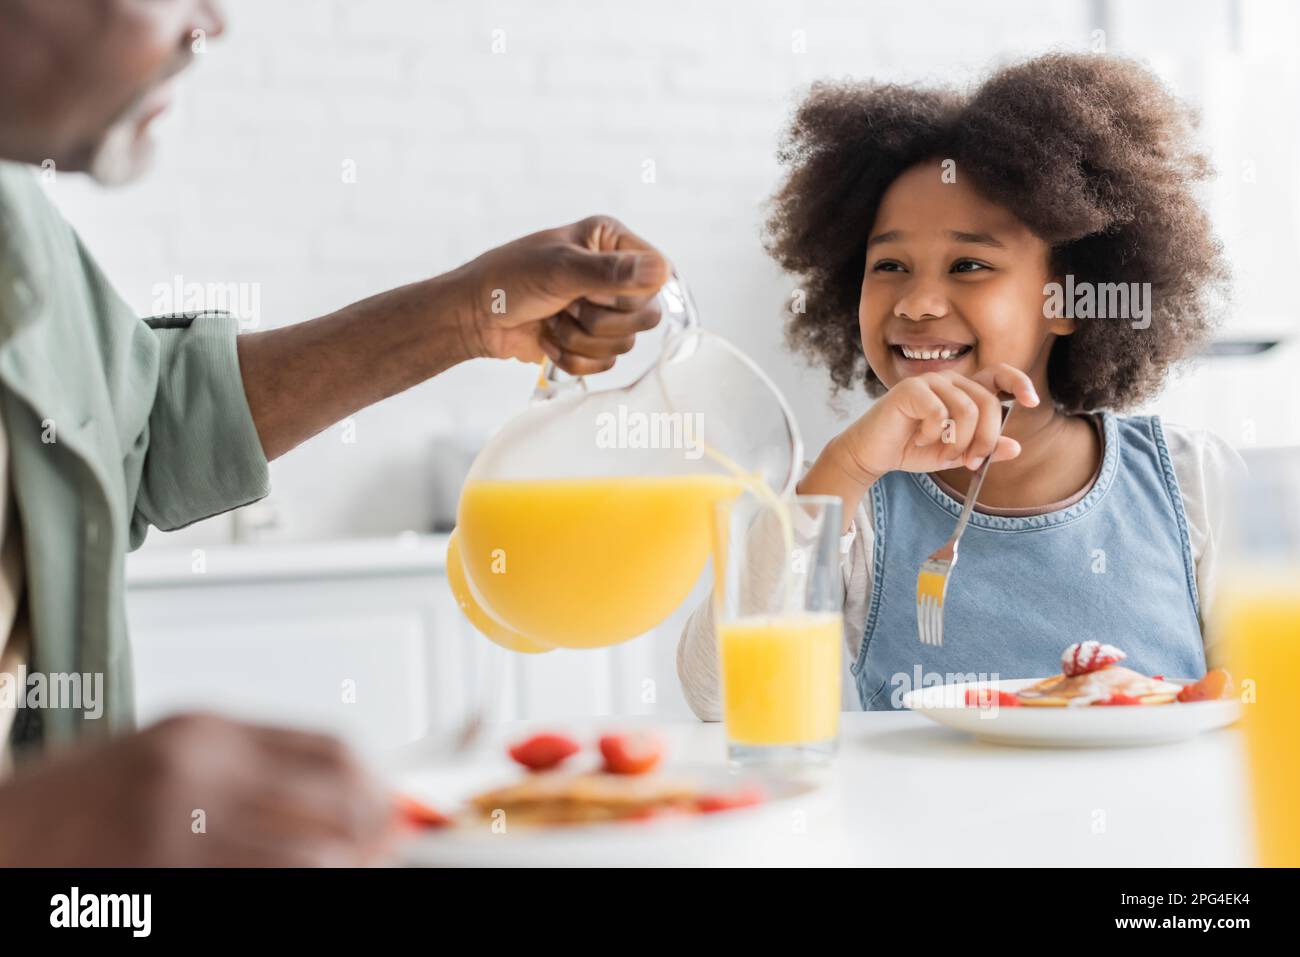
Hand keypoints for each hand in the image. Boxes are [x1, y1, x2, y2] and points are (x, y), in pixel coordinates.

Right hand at [0, 713, 397, 865]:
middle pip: (338, 802)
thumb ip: (254, 777)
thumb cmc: (74, 811)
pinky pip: (263, 893)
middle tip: (376, 857)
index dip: (377, 790)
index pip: (333, 751)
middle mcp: (197, 772)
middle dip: (371, 838)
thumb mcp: (170, 766)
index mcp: (206, 733)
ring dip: (336, 875)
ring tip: (333, 878)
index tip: (392, 818)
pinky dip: (292, 898)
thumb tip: (347, 807)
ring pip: (312, 862)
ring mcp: (177, 830)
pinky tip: (290, 897)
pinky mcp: (161, 883)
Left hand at [453, 215, 670, 374]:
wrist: (474, 317)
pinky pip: (606, 363)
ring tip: (552, 321)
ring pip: (624, 343)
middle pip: (646, 315)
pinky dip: (573, 357)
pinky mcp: (592, 342)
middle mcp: (614, 275)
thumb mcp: (559, 269)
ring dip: (580, 339)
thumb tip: (662, 272)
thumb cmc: (509, 280)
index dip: (633, 293)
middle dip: (600, 320)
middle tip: (568, 306)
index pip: (657, 274)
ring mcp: (604, 310)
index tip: (596, 292)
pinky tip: (549, 338)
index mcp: (611, 243)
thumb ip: (611, 272)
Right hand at [830, 364, 1040, 483]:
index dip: (1019, 383)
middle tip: (972, 462)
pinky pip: (940, 413)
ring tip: (941, 451)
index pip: (999, 375)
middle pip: (988, 403)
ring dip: (959, 441)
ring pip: (967, 409)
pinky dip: (934, 434)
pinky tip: (920, 438)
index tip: (1032, 402)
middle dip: (985, 438)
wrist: (874, 454)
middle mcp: (950, 381)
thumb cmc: (913, 448)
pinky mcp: (911, 389)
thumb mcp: (955, 453)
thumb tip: (1016, 447)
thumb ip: (984, 448)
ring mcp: (930, 382)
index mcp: (964, 391)